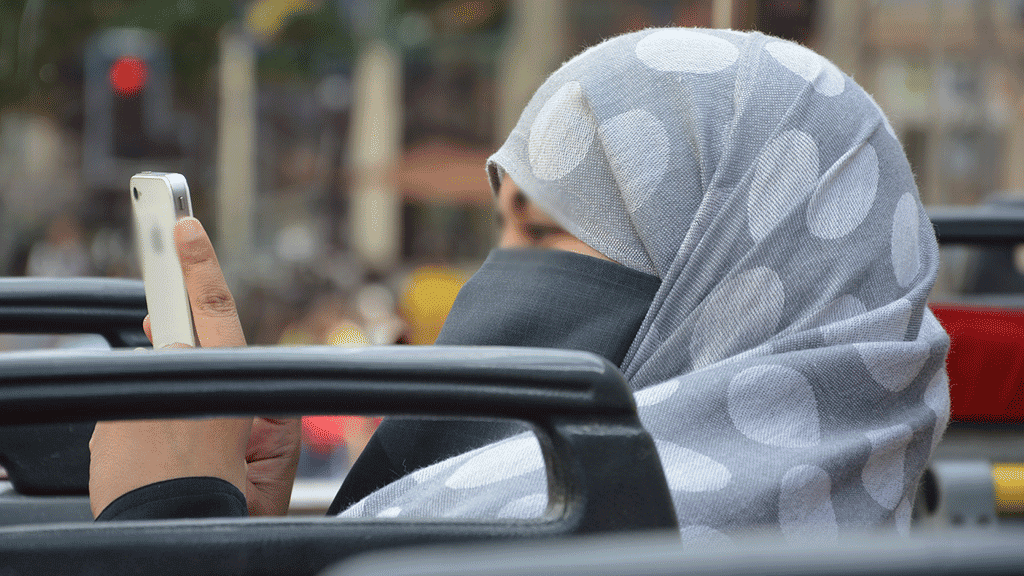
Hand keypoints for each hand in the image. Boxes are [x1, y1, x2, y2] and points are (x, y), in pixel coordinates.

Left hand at [89, 217, 300, 517]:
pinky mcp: (105, 429)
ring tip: (180, 460)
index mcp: (227, 386)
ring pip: (151, 387)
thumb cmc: (237, 498)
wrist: (181, 534)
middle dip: (175, 345)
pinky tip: (155, 465)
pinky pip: (125, 418)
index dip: (198, 263)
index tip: (181, 224)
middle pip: (173, 343)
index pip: (213, 309)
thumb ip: (252, 391)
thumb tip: (195, 350)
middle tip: (184, 363)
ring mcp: (137, 408)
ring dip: (163, 414)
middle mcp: (177, 389)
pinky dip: (138, 436)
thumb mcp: (273, 444)